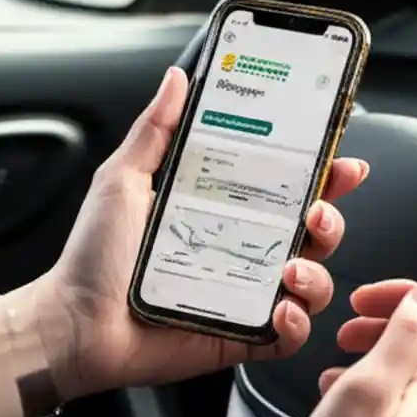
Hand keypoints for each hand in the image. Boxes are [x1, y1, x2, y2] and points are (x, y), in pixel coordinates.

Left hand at [27, 67, 368, 399]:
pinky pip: (292, 334)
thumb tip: (178, 79)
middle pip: (318, 234)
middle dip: (333, 220)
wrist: (73, 324)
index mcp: (229, 212)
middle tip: (317, 213)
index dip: (327, 176)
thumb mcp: (125, 180)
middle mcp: (247, 251)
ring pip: (315, 283)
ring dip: (317, 274)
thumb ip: (157, 129)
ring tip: (290, 269)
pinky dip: (296, 323)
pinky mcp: (244, 337)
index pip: (293, 189)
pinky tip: (278, 308)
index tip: (344, 163)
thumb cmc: (93, 256)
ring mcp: (250, 295)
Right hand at [285, 280, 416, 416]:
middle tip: (349, 328)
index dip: (412, 294)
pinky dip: (376, 391)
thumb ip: (403, 336)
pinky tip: (341, 401)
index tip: (370, 299)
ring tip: (339, 363)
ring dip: (379, 356)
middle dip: (391, 323)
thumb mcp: (366, 391)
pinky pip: (405, 409)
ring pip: (416, 376)